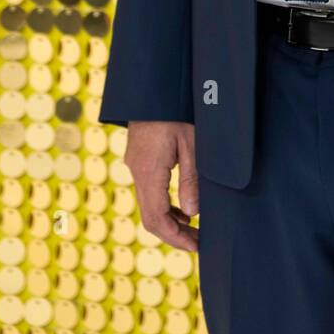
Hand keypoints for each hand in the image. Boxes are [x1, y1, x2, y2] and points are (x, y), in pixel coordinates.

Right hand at [124, 121, 198, 251]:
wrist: (153, 85)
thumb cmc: (177, 110)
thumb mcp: (191, 143)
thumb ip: (190, 180)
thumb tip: (192, 215)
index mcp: (148, 172)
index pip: (157, 219)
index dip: (176, 238)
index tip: (197, 248)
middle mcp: (136, 171)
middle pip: (150, 217)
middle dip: (173, 234)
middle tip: (198, 243)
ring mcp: (135, 164)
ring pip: (148, 204)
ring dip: (169, 220)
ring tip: (193, 228)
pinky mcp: (138, 157)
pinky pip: (148, 190)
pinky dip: (164, 204)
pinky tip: (182, 206)